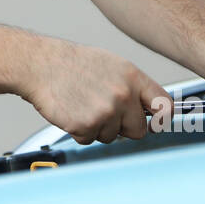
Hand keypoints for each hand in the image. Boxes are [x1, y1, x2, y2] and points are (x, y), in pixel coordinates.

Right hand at [20, 42, 173, 144]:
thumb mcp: (112, 65)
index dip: (161, 119)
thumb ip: (134, 87)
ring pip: (112, 137)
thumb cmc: (73, 64)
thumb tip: (151, 109)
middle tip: (104, 112)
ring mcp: (105, 111)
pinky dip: (81, 131)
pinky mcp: (86, 125)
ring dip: (98, 128)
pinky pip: (90, 140)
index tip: (154, 124)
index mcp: (132, 77)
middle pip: (138, 130)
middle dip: (123, 127)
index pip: (164, 106)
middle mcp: (122, 95)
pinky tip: (72, 111)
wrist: (40, 65)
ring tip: (83, 105)